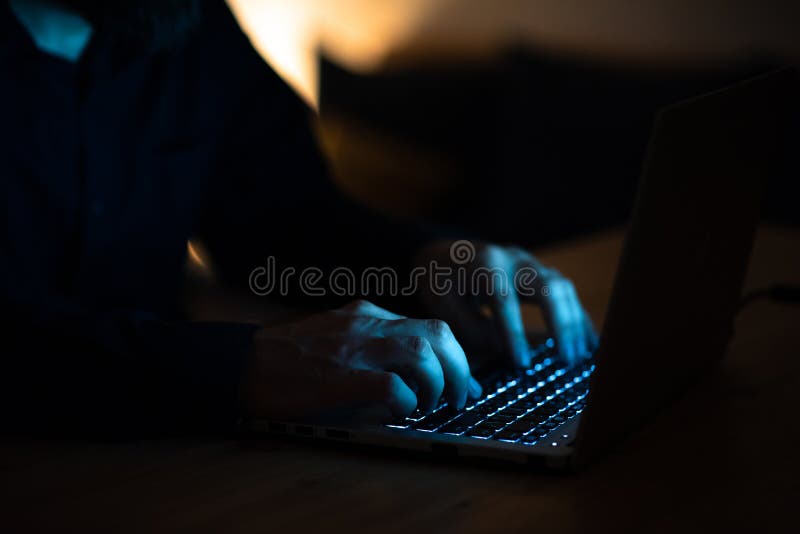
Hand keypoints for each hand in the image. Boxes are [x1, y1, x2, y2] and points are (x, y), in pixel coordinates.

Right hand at [240, 300, 481, 420]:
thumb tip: (415, 378)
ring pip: (422, 355)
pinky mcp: (340, 376)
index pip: (431, 327)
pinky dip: (405, 401)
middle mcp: (367, 325)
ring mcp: (354, 348)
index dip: (457, 358)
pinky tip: (400, 411)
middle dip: (459, 369)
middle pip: (438, 335)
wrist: (242, 364)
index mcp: (368, 315)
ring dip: (436, 385)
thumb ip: (374, 347)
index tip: (462, 382)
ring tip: (428, 406)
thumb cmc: (290, 359)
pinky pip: (390, 384)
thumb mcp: (338, 339)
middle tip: (456, 397)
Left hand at [415, 241, 597, 367]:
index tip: (522, 364)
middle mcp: (511, 258)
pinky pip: (565, 292)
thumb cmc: (440, 283)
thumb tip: (504, 350)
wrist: (443, 255)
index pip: (503, 299)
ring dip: (572, 322)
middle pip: (546, 286)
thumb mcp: (443, 305)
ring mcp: (529, 262)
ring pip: (561, 287)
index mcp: (482, 264)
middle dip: (559, 324)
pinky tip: (587, 342)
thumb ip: (471, 327)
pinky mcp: (539, 272)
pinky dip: (577, 316)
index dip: (514, 332)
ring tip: (575, 357)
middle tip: (565, 359)